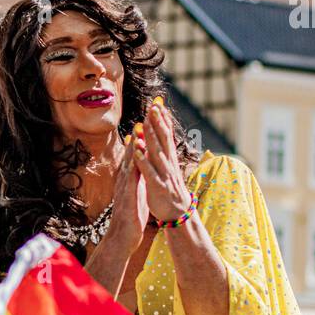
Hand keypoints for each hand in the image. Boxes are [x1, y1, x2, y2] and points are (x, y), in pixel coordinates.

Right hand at [103, 129, 148, 254]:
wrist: (121, 237)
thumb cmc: (130, 217)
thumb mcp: (135, 194)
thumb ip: (137, 180)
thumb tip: (141, 169)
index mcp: (129, 178)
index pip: (135, 154)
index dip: (142, 138)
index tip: (148, 122)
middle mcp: (124, 179)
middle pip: (131, 153)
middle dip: (138, 135)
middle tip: (144, 116)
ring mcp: (123, 187)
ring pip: (128, 162)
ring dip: (133, 145)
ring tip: (139, 128)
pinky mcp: (126, 196)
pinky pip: (129, 178)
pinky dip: (132, 165)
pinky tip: (136, 156)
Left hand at [132, 101, 192, 221]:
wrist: (176, 212)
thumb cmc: (168, 186)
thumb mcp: (165, 165)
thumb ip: (160, 149)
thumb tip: (156, 132)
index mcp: (168, 157)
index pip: (166, 134)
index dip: (163, 119)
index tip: (158, 103)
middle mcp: (168, 163)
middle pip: (163, 140)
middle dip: (158, 123)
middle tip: (154, 106)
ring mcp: (164, 174)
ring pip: (156, 153)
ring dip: (151, 138)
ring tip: (145, 123)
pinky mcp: (157, 186)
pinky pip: (149, 173)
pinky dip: (143, 162)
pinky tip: (137, 152)